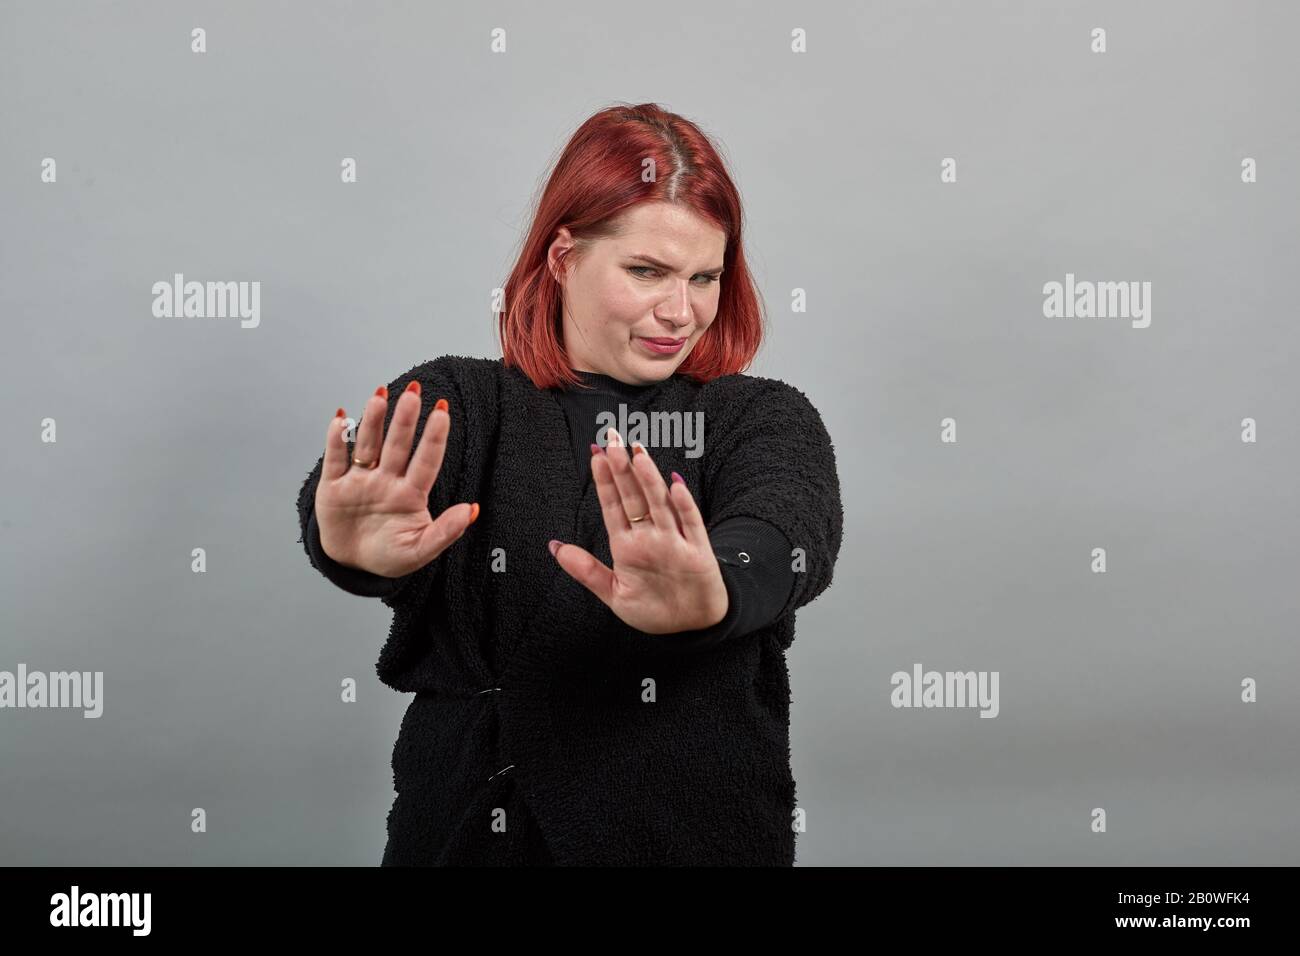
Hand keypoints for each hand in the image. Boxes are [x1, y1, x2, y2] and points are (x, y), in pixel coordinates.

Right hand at [314, 381, 475, 577]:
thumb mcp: (420, 551)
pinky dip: (336, 440)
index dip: (433, 438)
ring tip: (380, 396)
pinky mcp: (333, 487)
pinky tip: (341, 418)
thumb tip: (471, 510)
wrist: (353, 563)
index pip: (426, 461)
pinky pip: (335, 460)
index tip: (442, 412)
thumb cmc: (390, 554)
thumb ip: (445, 532)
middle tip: (413, 392)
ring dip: (373, 421)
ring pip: (368, 445)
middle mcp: (387, 480)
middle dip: (404, 420)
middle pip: (397, 446)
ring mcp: (360, 481)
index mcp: (411, 494)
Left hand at [549, 428, 727, 635]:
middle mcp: (650, 538)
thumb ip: (586, 570)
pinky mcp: (698, 553)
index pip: (613, 506)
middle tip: (612, 440)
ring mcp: (674, 543)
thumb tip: (554, 547)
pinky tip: (675, 487)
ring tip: (637, 455)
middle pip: (634, 498)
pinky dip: (684, 507)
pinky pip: (691, 526)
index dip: (604, 481)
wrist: (691, 626)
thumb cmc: (653, 608)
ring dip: (649, 480)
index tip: (595, 455)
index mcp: (628, 545)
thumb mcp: (614, 593)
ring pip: (660, 505)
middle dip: (622, 469)